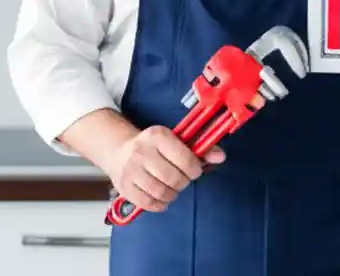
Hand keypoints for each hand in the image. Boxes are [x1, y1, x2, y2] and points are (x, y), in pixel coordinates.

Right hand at [104, 125, 223, 212]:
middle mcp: (142, 151)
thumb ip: (201, 149)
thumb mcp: (175, 141)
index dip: (195, 169)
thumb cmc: (153, 147)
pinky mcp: (124, 186)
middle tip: (181, 179)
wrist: (119, 151)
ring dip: (172, 194)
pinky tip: (161, 196)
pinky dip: (160, 204)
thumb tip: (221, 157)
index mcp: (157, 136)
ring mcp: (131, 170)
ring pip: (162, 192)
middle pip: (174, 178)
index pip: (185, 159)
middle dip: (183, 183)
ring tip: (171, 188)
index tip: (193, 170)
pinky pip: (148, 203)